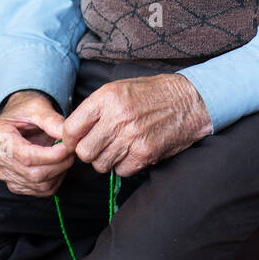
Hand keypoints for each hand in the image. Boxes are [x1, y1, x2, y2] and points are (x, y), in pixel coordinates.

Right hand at [0, 90, 73, 196]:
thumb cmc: (26, 110)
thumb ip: (51, 120)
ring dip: (58, 173)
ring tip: (66, 156)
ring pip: (37, 184)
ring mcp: (4, 173)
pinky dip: (54, 180)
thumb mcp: (37, 107)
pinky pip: (38, 190)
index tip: (67, 147)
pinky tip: (58, 165)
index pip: (25, 156)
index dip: (49, 156)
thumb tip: (66, 135)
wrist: (18, 118)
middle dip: (58, 164)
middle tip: (72, 151)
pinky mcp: (15, 183)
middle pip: (32, 173)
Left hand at [61, 74, 211, 176]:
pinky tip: (132, 152)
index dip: (70, 138)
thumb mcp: (119, 88)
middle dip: (88, 152)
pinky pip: (120, 171)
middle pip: (84, 152)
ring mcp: (131, 137)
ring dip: (106, 160)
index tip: (75, 140)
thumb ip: (95, 108)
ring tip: (118, 147)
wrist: (188, 101)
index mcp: (107, 97)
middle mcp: (116, 117)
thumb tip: (71, 133)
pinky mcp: (144, 154)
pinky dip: (124, 165)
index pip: (71, 128)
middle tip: (98, 146)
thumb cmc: (151, 94)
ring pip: (100, 164)